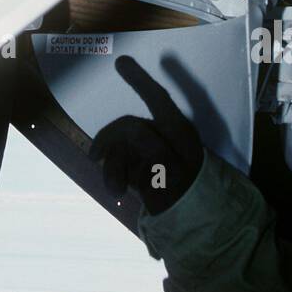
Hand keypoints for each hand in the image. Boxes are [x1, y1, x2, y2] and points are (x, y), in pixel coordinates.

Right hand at [89, 55, 203, 214]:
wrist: (197, 228)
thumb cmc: (190, 194)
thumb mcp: (174, 168)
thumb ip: (152, 147)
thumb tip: (128, 131)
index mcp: (178, 131)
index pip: (157, 99)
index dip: (139, 80)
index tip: (120, 63)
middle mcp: (164, 138)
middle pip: (128, 127)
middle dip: (111, 140)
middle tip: (94, 156)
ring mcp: (152, 155)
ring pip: (120, 148)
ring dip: (112, 166)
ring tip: (116, 190)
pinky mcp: (143, 171)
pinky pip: (121, 165)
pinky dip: (115, 175)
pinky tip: (119, 191)